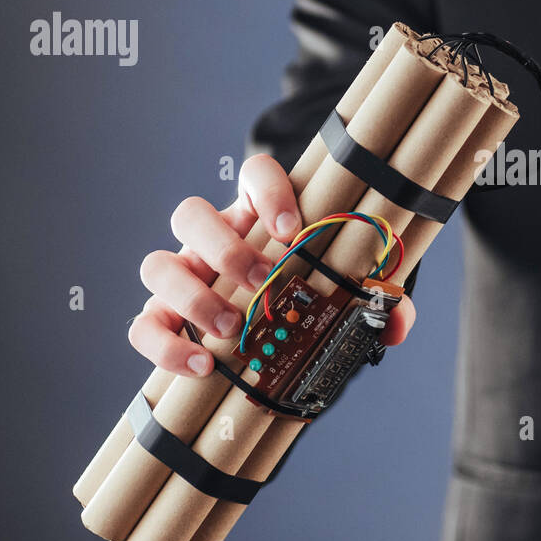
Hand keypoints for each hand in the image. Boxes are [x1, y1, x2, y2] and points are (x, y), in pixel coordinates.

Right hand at [130, 153, 415, 376]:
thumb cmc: (308, 297)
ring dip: (192, 295)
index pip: (252, 176)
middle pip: (190, 214)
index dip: (266, 189)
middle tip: (262, 280)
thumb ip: (376, 301)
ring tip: (232, 328)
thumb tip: (397, 322)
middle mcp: (211, 241)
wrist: (272, 333)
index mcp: (256, 218)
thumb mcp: (345, 293)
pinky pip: (143, 327)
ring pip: (157, 265)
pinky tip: (203, 364)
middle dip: (224, 247)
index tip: (292, 227)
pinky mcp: (162, 320)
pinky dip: (165, 346)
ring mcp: (181, 279)